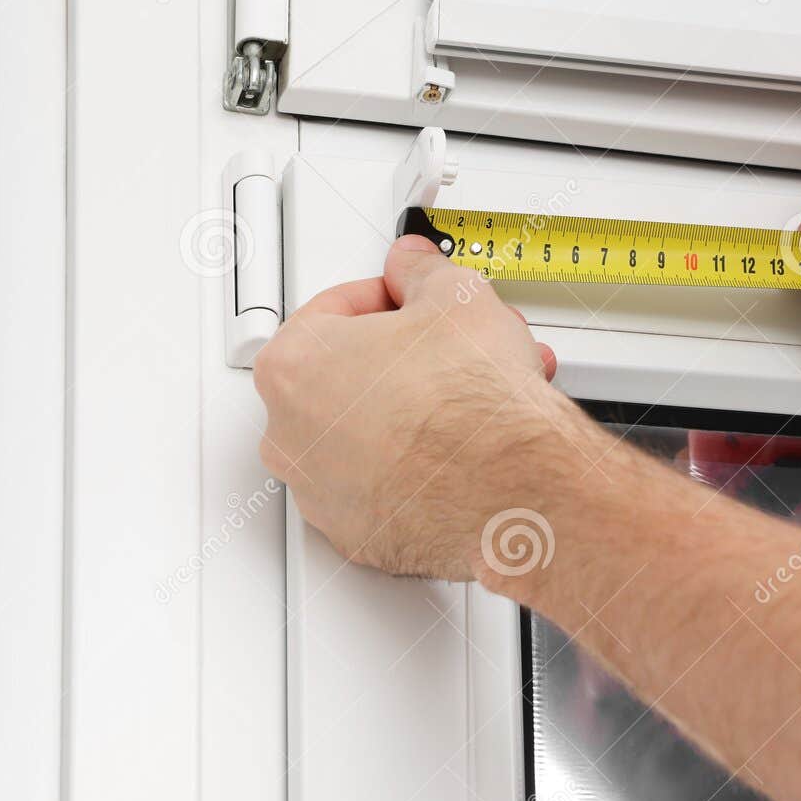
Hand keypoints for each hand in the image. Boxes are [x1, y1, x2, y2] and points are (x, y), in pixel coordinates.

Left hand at [253, 234, 571, 578]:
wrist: (508, 486)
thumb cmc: (470, 404)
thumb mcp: (456, 298)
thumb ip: (423, 273)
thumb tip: (415, 266)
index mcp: (294, 366)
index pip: (335, 311)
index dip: (390, 298)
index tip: (415, 301)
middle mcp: (292, 435)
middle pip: (350, 376)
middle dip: (410, 358)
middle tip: (455, 351)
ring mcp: (321, 492)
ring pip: (367, 436)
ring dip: (416, 411)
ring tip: (477, 397)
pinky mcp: (359, 534)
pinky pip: (383, 488)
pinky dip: (416, 468)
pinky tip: (461, 449)